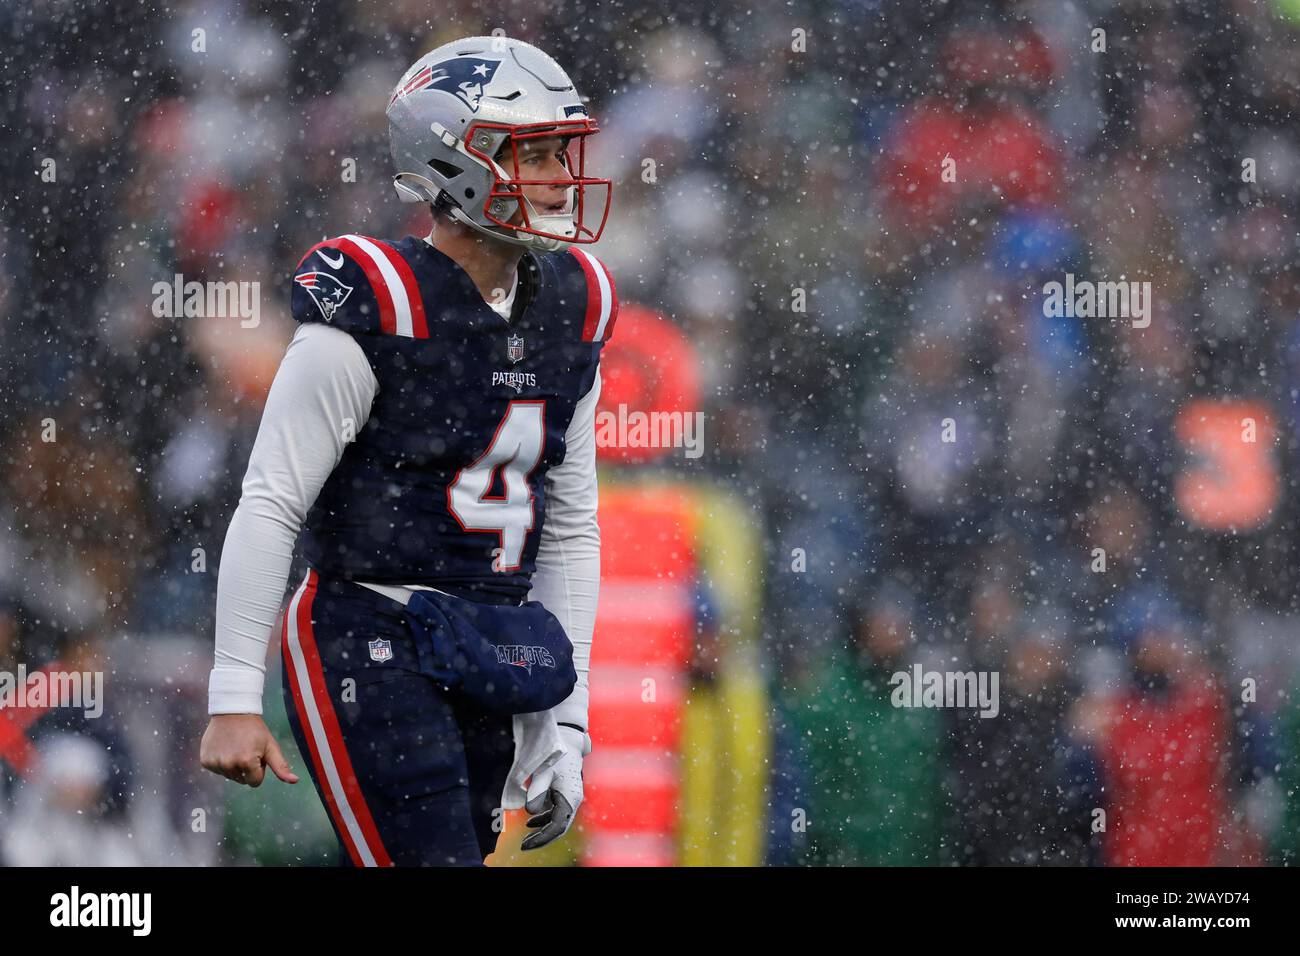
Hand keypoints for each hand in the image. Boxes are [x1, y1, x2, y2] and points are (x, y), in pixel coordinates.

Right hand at [200, 714, 299, 786]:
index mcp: (247, 761)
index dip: (259, 770)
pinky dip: (221, 762)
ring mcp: (215, 763)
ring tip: (236, 747)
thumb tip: (295, 781)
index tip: (257, 755)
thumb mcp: (270, 746)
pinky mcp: (205, 761)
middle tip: (246, 749)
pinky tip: (224, 747)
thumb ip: (281, 766)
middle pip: (242, 780)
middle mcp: (229, 764)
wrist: (232, 712)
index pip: (255, 782)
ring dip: (234, 766)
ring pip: (229, 776)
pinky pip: (217, 770)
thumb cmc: (255, 730)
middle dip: (246, 768)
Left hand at [521, 726, 585, 849]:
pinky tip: (531, 822)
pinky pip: (556, 813)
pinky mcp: (565, 794)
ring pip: (557, 822)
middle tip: (524, 846)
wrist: (568, 742)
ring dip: (543, 830)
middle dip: (542, 838)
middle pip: (559, 828)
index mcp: (569, 798)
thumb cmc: (556, 756)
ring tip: (526, 838)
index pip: (556, 826)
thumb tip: (530, 811)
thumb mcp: (543, 772)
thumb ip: (536, 792)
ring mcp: (570, 798)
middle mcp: (572, 801)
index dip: (542, 838)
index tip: (526, 844)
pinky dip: (544, 819)